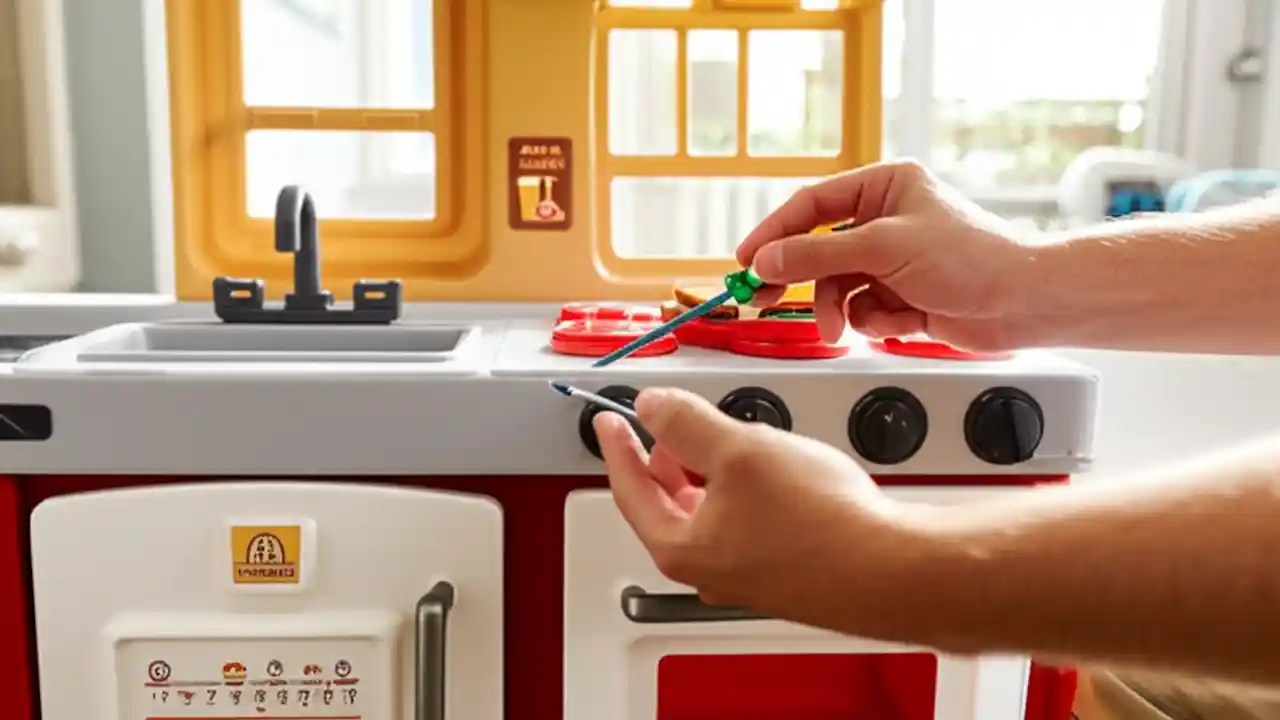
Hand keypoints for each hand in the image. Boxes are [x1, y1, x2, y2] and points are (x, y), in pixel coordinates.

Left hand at [593, 387, 931, 633]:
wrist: (892, 570)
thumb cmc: (821, 524)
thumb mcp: (740, 449)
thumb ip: (686, 423)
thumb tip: (653, 407)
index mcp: (681, 546)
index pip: (629, 489)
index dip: (618, 445)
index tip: (609, 421)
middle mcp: (710, 569)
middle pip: (669, 502)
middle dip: (671, 455)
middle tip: (674, 423)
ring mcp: (748, 574)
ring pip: (712, 510)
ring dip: (713, 470)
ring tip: (737, 440)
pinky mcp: (784, 571)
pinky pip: (748, 521)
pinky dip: (747, 489)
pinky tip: (777, 469)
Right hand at [739, 160, 1039, 351]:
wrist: (1023, 303)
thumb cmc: (974, 258)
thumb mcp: (883, 248)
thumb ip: (817, 255)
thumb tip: (767, 260)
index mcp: (885, 186)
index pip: (812, 205)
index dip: (774, 232)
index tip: (746, 259)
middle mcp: (886, 220)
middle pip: (818, 249)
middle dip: (798, 278)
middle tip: (763, 297)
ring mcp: (893, 261)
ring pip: (836, 286)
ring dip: (837, 310)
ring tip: (841, 327)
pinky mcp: (902, 296)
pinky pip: (861, 310)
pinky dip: (871, 321)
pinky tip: (897, 322)